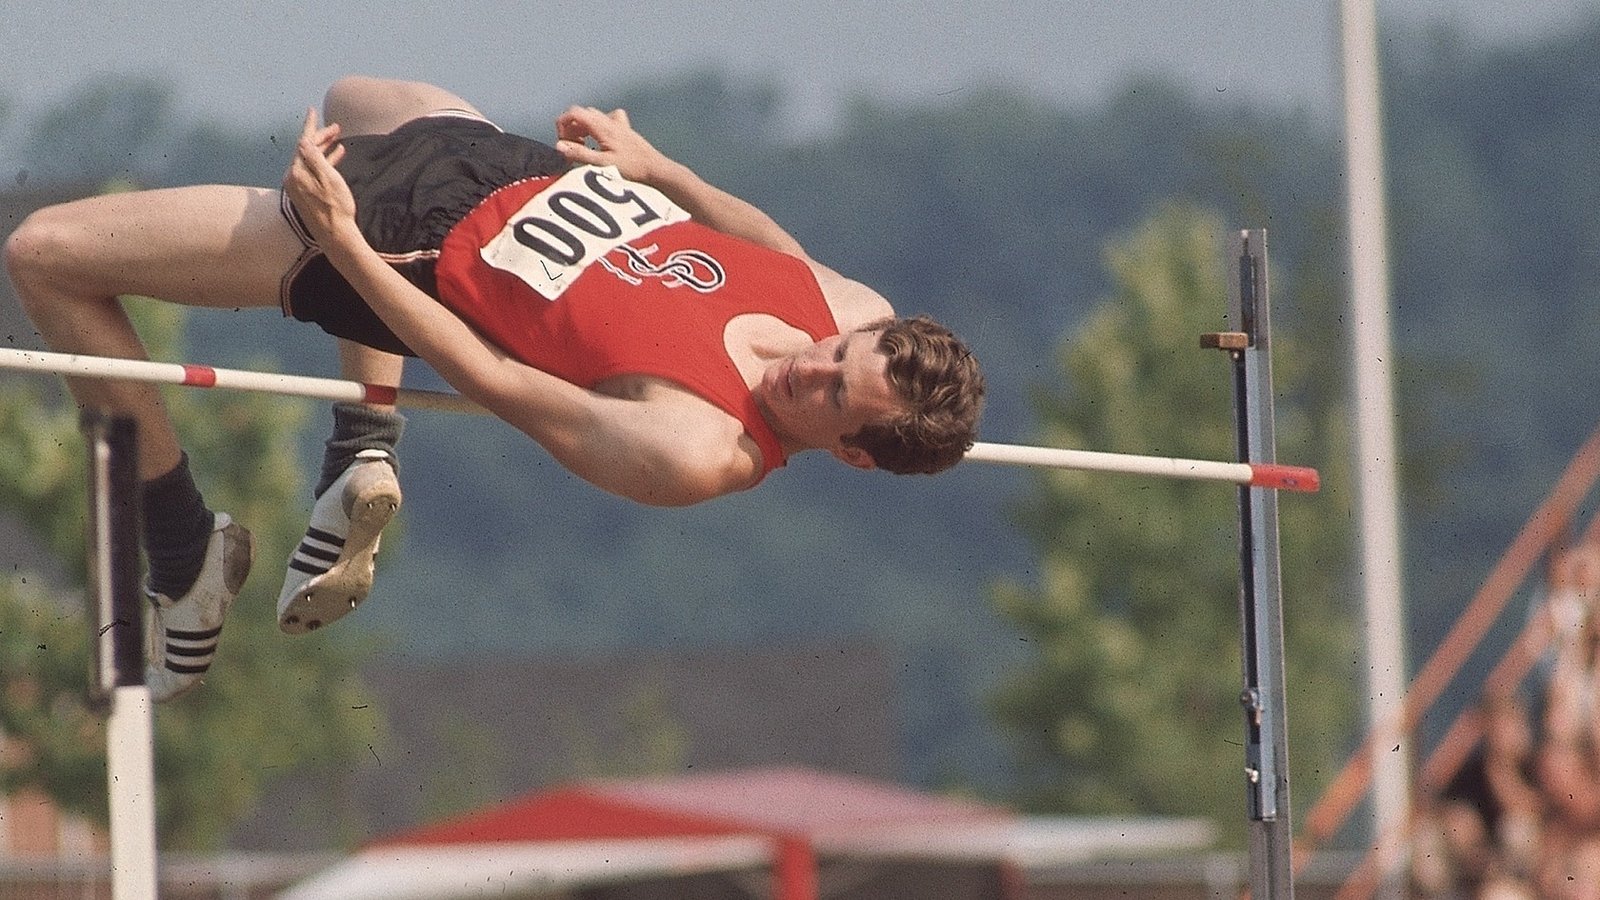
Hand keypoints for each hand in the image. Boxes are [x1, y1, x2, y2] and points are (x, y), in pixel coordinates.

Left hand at [282, 107, 358, 246]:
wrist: (336, 235)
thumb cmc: (336, 208)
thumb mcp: (329, 178)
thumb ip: (314, 158)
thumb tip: (303, 141)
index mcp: (297, 172)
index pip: (303, 142)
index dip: (310, 126)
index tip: (312, 111)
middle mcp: (293, 178)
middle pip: (306, 150)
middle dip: (320, 137)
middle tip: (335, 128)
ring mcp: (298, 187)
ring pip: (310, 160)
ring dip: (323, 149)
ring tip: (337, 139)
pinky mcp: (305, 194)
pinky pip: (313, 171)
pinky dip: (323, 162)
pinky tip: (335, 157)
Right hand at [553, 105, 671, 182]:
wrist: (656, 169)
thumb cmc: (632, 169)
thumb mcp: (602, 164)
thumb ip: (579, 154)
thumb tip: (559, 146)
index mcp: (602, 126)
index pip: (573, 112)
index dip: (562, 125)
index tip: (563, 143)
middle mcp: (610, 120)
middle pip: (581, 114)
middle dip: (571, 129)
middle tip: (574, 149)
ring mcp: (619, 124)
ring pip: (593, 116)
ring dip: (583, 128)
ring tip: (585, 148)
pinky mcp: (625, 130)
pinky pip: (607, 120)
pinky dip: (598, 128)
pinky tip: (601, 142)